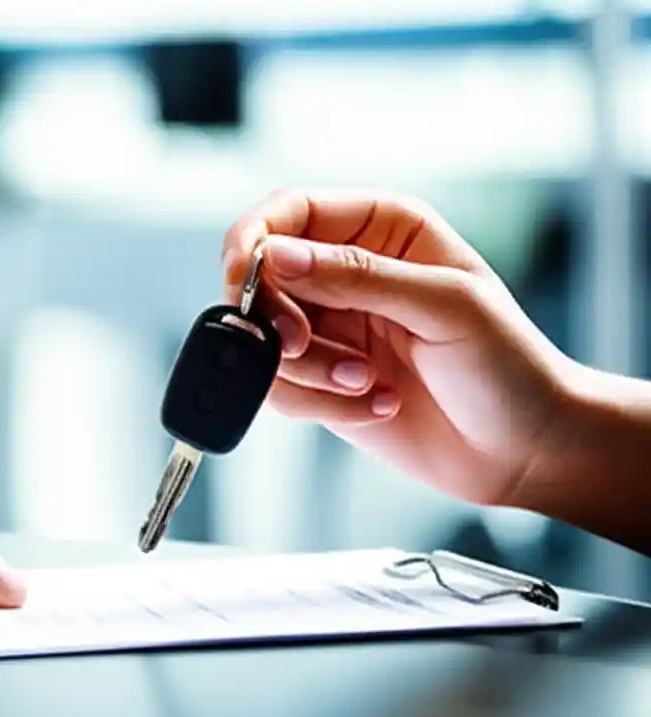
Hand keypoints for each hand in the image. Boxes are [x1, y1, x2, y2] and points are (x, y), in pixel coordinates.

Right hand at [221, 190, 575, 505]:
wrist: (523, 450)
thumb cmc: (509, 366)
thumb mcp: (443, 304)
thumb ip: (356, 275)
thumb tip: (275, 255)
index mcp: (380, 228)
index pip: (286, 211)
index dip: (254, 241)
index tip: (247, 279)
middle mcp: (346, 272)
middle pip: (258, 276)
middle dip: (275, 317)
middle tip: (306, 345)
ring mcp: (330, 328)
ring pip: (261, 338)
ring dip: (308, 370)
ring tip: (368, 383)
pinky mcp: (320, 379)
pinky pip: (277, 386)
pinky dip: (316, 402)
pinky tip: (375, 403)